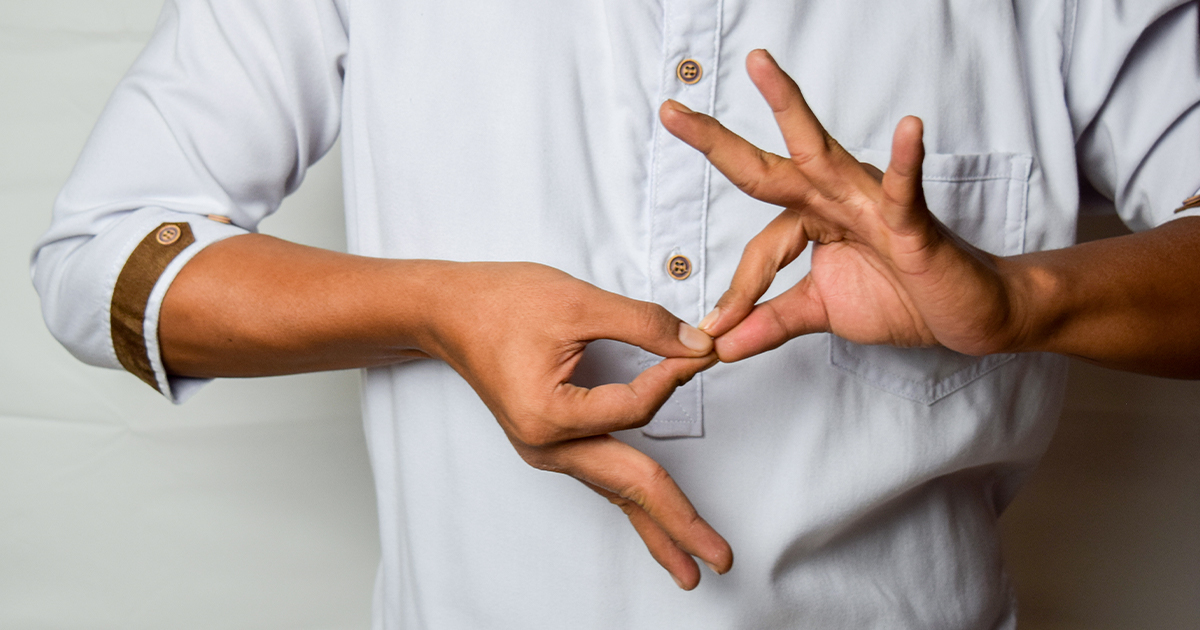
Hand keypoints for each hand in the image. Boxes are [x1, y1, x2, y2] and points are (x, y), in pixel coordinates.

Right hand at [420, 262, 731, 588]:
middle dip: (678, 524)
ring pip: (614, 493)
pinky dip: (633, 501)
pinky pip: (601, 479)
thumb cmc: (502, 303)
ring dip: (658, 527)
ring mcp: (547, 451)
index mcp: (548, 414)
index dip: (674, 377)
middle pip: (628, 487)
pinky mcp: (552, 445)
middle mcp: (547, 445)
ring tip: (692, 566)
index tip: (701, 351)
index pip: (635, 408)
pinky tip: (655, 525)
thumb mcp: (578, 302)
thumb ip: (643, 324)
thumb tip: (696, 346)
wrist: (450, 312)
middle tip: (721, 559)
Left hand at [660, 49, 1026, 361]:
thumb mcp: (822, 313)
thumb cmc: (903, 299)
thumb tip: (719, 345)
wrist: (968, 314)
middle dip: (717, 141)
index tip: (719, 328)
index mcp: (812, 221)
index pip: (759, 248)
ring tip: (759, 68)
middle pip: (767, 169)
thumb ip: (771, 322)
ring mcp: (872, 205)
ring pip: (822, 154)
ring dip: (788, 109)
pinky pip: (904, 190)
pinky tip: (910, 128)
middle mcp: (835, 200)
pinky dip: (905, 162)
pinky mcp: (914, 223)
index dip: (739, 291)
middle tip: (671, 111)